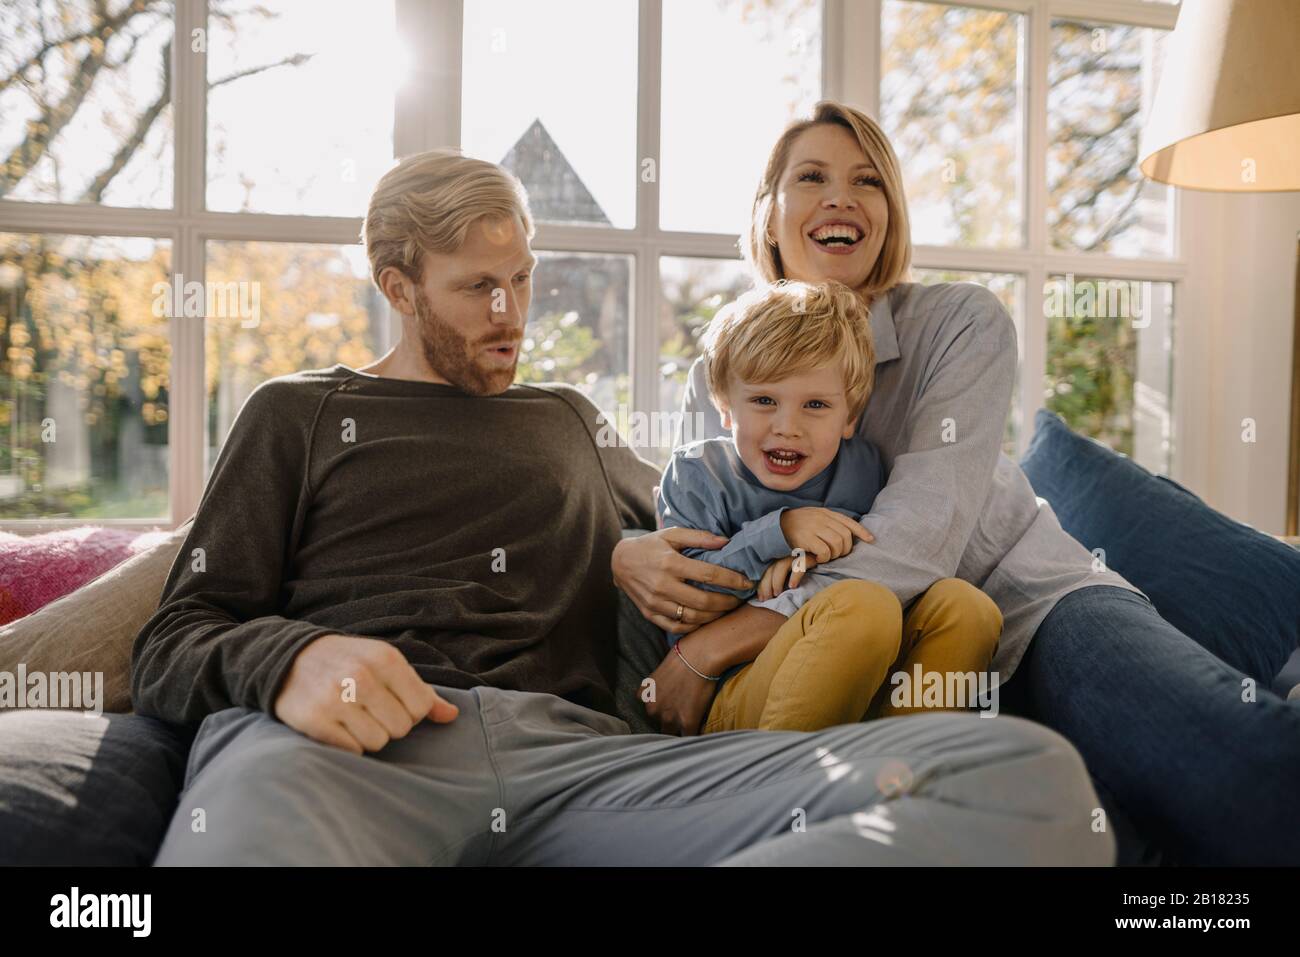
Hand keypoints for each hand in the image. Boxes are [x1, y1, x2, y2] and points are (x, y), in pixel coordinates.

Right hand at [273, 634, 459, 754]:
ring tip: (352, 717)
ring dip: (368, 736)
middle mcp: (361, 676)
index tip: (393, 703)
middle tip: (369, 711)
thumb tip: (452, 716)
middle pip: (401, 728)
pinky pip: (351, 751)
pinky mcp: (315, 721)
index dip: (411, 711)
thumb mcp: (385, 664)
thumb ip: (420, 690)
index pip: (421, 707)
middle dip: (389, 724)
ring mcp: (336, 699)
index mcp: (385, 659)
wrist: (288, 659)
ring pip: (377, 742)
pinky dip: (347, 744)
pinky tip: (337, 726)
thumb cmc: (347, 662)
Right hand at [612, 527, 751, 632]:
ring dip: (715, 616)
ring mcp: (655, 603)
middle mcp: (662, 585)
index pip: (709, 574)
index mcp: (670, 563)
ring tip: (727, 609)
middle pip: (704, 601)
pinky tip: (707, 618)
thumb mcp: (671, 534)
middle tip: (740, 599)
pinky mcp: (650, 614)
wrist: (619, 562)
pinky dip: (695, 625)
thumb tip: (726, 541)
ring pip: (692, 617)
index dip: (732, 580)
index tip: (747, 582)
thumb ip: (699, 537)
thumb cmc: (650, 546)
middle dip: (728, 602)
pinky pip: (677, 626)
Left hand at [644, 636, 719, 735]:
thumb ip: (656, 685)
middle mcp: (652, 707)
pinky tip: (698, 730)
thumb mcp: (661, 669)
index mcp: (644, 694)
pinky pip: (688, 736)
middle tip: (680, 713)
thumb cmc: (683, 654)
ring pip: (669, 733)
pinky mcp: (687, 722)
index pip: (648, 708)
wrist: (700, 656)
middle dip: (667, 719)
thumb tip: (666, 690)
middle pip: (657, 722)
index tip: (668, 708)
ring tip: (688, 725)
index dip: (660, 708)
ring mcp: (668, 716)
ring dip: (678, 729)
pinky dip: (693, 733)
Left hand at [755, 553, 818, 599]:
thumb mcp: (794, 581)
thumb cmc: (814, 578)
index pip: (768, 571)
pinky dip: (795, 576)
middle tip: (766, 599)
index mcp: (783, 561)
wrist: (831, 568)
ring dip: (777, 580)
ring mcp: (799, 555)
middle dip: (766, 584)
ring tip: (777, 594)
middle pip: (772, 568)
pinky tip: (793, 586)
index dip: (763, 585)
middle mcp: (789, 556)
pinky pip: (800, 564)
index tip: (761, 599)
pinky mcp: (811, 557)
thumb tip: (768, 598)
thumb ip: (784, 585)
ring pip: (782, 565)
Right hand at [779, 507, 872, 563]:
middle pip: (846, 536)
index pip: (849, 522)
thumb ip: (829, 522)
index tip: (871, 540)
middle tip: (837, 555)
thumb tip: (847, 533)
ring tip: (826, 557)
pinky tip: (818, 558)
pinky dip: (825, 558)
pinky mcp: (807, 538)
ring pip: (837, 544)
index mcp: (826, 513)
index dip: (862, 532)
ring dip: (835, 554)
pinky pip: (825, 551)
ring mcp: (815, 528)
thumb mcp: (815, 517)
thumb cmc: (798, 525)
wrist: (776, 526)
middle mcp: (822, 518)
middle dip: (845, 549)